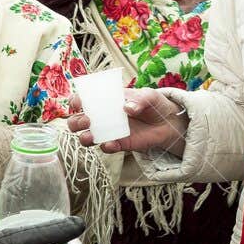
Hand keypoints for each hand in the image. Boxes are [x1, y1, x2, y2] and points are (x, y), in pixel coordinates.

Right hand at [66, 87, 189, 155]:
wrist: (168, 122)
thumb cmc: (153, 104)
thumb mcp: (149, 96)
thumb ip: (139, 99)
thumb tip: (128, 108)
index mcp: (105, 99)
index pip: (82, 99)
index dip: (75, 101)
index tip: (79, 103)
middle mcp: (102, 116)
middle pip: (77, 121)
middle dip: (76, 122)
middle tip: (87, 121)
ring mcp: (109, 131)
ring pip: (86, 137)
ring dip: (85, 137)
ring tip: (91, 136)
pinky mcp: (119, 144)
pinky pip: (106, 147)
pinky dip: (106, 146)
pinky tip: (111, 144)